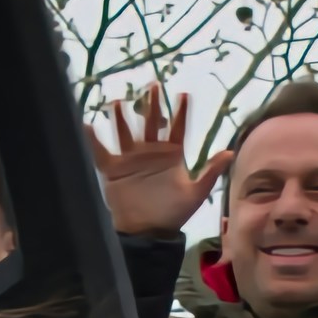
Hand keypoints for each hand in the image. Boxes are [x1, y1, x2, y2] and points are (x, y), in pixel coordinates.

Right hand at [91, 86, 214, 241]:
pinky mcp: (113, 170)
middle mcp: (151, 152)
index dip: (181, 112)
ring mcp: (131, 159)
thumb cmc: (173, 214)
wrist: (147, 233)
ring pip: (125, 132)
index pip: (178, 128)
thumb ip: (210, 172)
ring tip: (116, 102)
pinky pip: (100, 151)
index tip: (184, 94)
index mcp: (172, 155)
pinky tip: (85, 125)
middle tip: (153, 85)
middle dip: (152, 104)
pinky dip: (92, 140)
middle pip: (152, 122)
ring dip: (121, 117)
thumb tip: (231, 152)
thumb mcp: (195, 193)